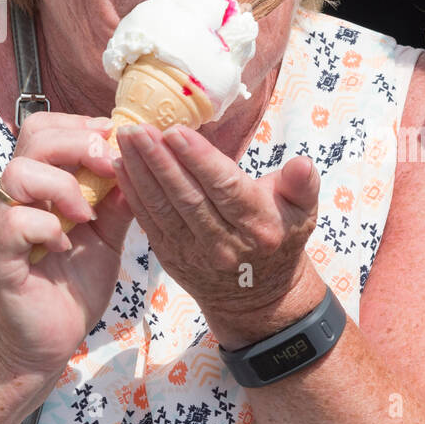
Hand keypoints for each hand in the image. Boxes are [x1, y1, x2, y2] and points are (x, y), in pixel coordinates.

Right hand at [0, 112, 133, 377]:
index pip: (47, 128)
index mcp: (41, 186)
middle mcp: (16, 198)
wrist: (49, 341)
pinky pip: (15, 224)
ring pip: (18, 173)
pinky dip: (48, 228)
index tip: (117, 142)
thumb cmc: (74, 284)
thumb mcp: (107, 236)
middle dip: (80, 144)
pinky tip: (67, 245)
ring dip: (63, 186)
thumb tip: (143, 165)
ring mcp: (2, 226)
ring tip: (88, 215)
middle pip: (33, 136)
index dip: (83, 126)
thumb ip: (119, 202)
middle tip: (109, 169)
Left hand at [113, 122, 322, 346]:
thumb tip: (302, 164)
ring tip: (126, 138)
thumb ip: (303, 184)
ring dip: (140, 171)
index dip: (198, 159)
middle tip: (138, 127)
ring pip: (163, 208)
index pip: (225, 188)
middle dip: (159, 160)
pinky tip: (121, 166)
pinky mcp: (172, 257)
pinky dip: (133, 193)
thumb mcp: (303, 212)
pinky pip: (149, 221)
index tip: (175, 130)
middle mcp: (225, 243)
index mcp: (259, 226)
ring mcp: (194, 253)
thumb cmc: (279, 237)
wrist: (258, 296)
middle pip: (188, 197)